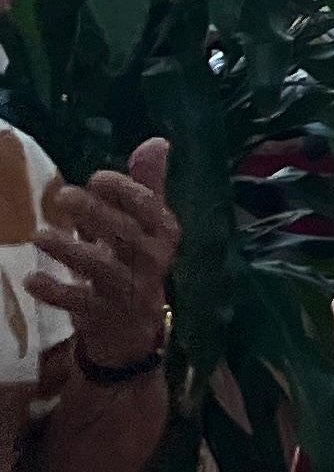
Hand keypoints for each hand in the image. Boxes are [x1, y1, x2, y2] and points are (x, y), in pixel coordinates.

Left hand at [35, 140, 174, 369]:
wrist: (132, 329)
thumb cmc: (133, 264)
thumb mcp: (143, 227)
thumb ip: (146, 185)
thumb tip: (157, 142)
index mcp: (163, 232)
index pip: (148, 207)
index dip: (124, 191)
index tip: (95, 178)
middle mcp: (152, 259)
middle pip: (125, 233)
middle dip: (95, 213)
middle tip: (62, 196)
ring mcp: (130, 289)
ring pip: (103, 267)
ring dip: (71, 250)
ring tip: (39, 236)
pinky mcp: (106, 314)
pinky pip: (81, 301)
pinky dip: (57, 291)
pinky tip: (32, 279)